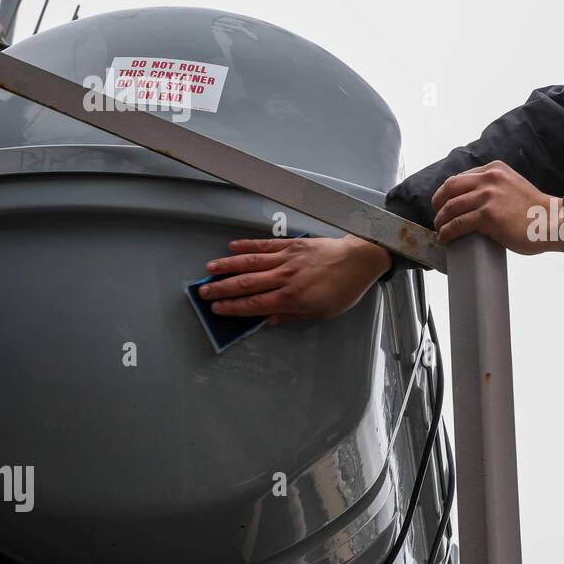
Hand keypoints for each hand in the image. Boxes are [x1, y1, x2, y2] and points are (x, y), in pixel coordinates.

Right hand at [199, 235, 392, 322]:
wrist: (360, 259)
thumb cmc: (344, 289)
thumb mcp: (322, 312)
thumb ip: (294, 316)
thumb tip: (269, 320)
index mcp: (292, 298)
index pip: (254, 304)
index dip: (232, 307)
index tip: (216, 309)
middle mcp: (285, 277)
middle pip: (247, 284)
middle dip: (222, 289)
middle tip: (202, 292)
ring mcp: (287, 258)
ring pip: (250, 262)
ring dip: (227, 266)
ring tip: (209, 270)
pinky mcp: (292, 244)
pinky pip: (264, 245)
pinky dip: (246, 246)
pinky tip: (232, 247)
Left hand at [432, 160, 563, 254]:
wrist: (553, 222)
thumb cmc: (535, 211)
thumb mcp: (513, 185)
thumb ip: (495, 187)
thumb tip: (474, 202)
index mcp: (494, 170)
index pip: (460, 178)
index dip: (447, 192)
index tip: (444, 203)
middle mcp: (488, 179)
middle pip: (449, 188)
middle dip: (438, 204)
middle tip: (438, 216)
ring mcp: (488, 196)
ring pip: (450, 207)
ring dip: (440, 221)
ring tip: (440, 230)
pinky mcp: (488, 216)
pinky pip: (457, 224)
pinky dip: (447, 232)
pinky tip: (445, 238)